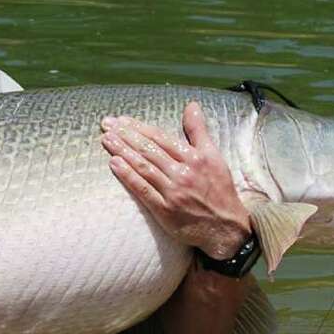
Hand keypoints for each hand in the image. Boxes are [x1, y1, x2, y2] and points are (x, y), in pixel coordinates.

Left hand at [100, 101, 250, 258]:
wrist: (226, 228)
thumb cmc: (219, 190)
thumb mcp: (214, 156)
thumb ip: (199, 131)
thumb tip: (191, 105)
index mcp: (194, 158)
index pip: (160, 138)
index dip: (139, 128)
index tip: (122, 120)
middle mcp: (183, 173)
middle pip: (148, 150)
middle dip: (125, 135)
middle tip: (106, 124)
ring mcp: (173, 192)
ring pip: (143, 166)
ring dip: (122, 151)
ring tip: (106, 139)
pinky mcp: (165, 210)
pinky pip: (143, 190)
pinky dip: (128, 176)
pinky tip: (114, 164)